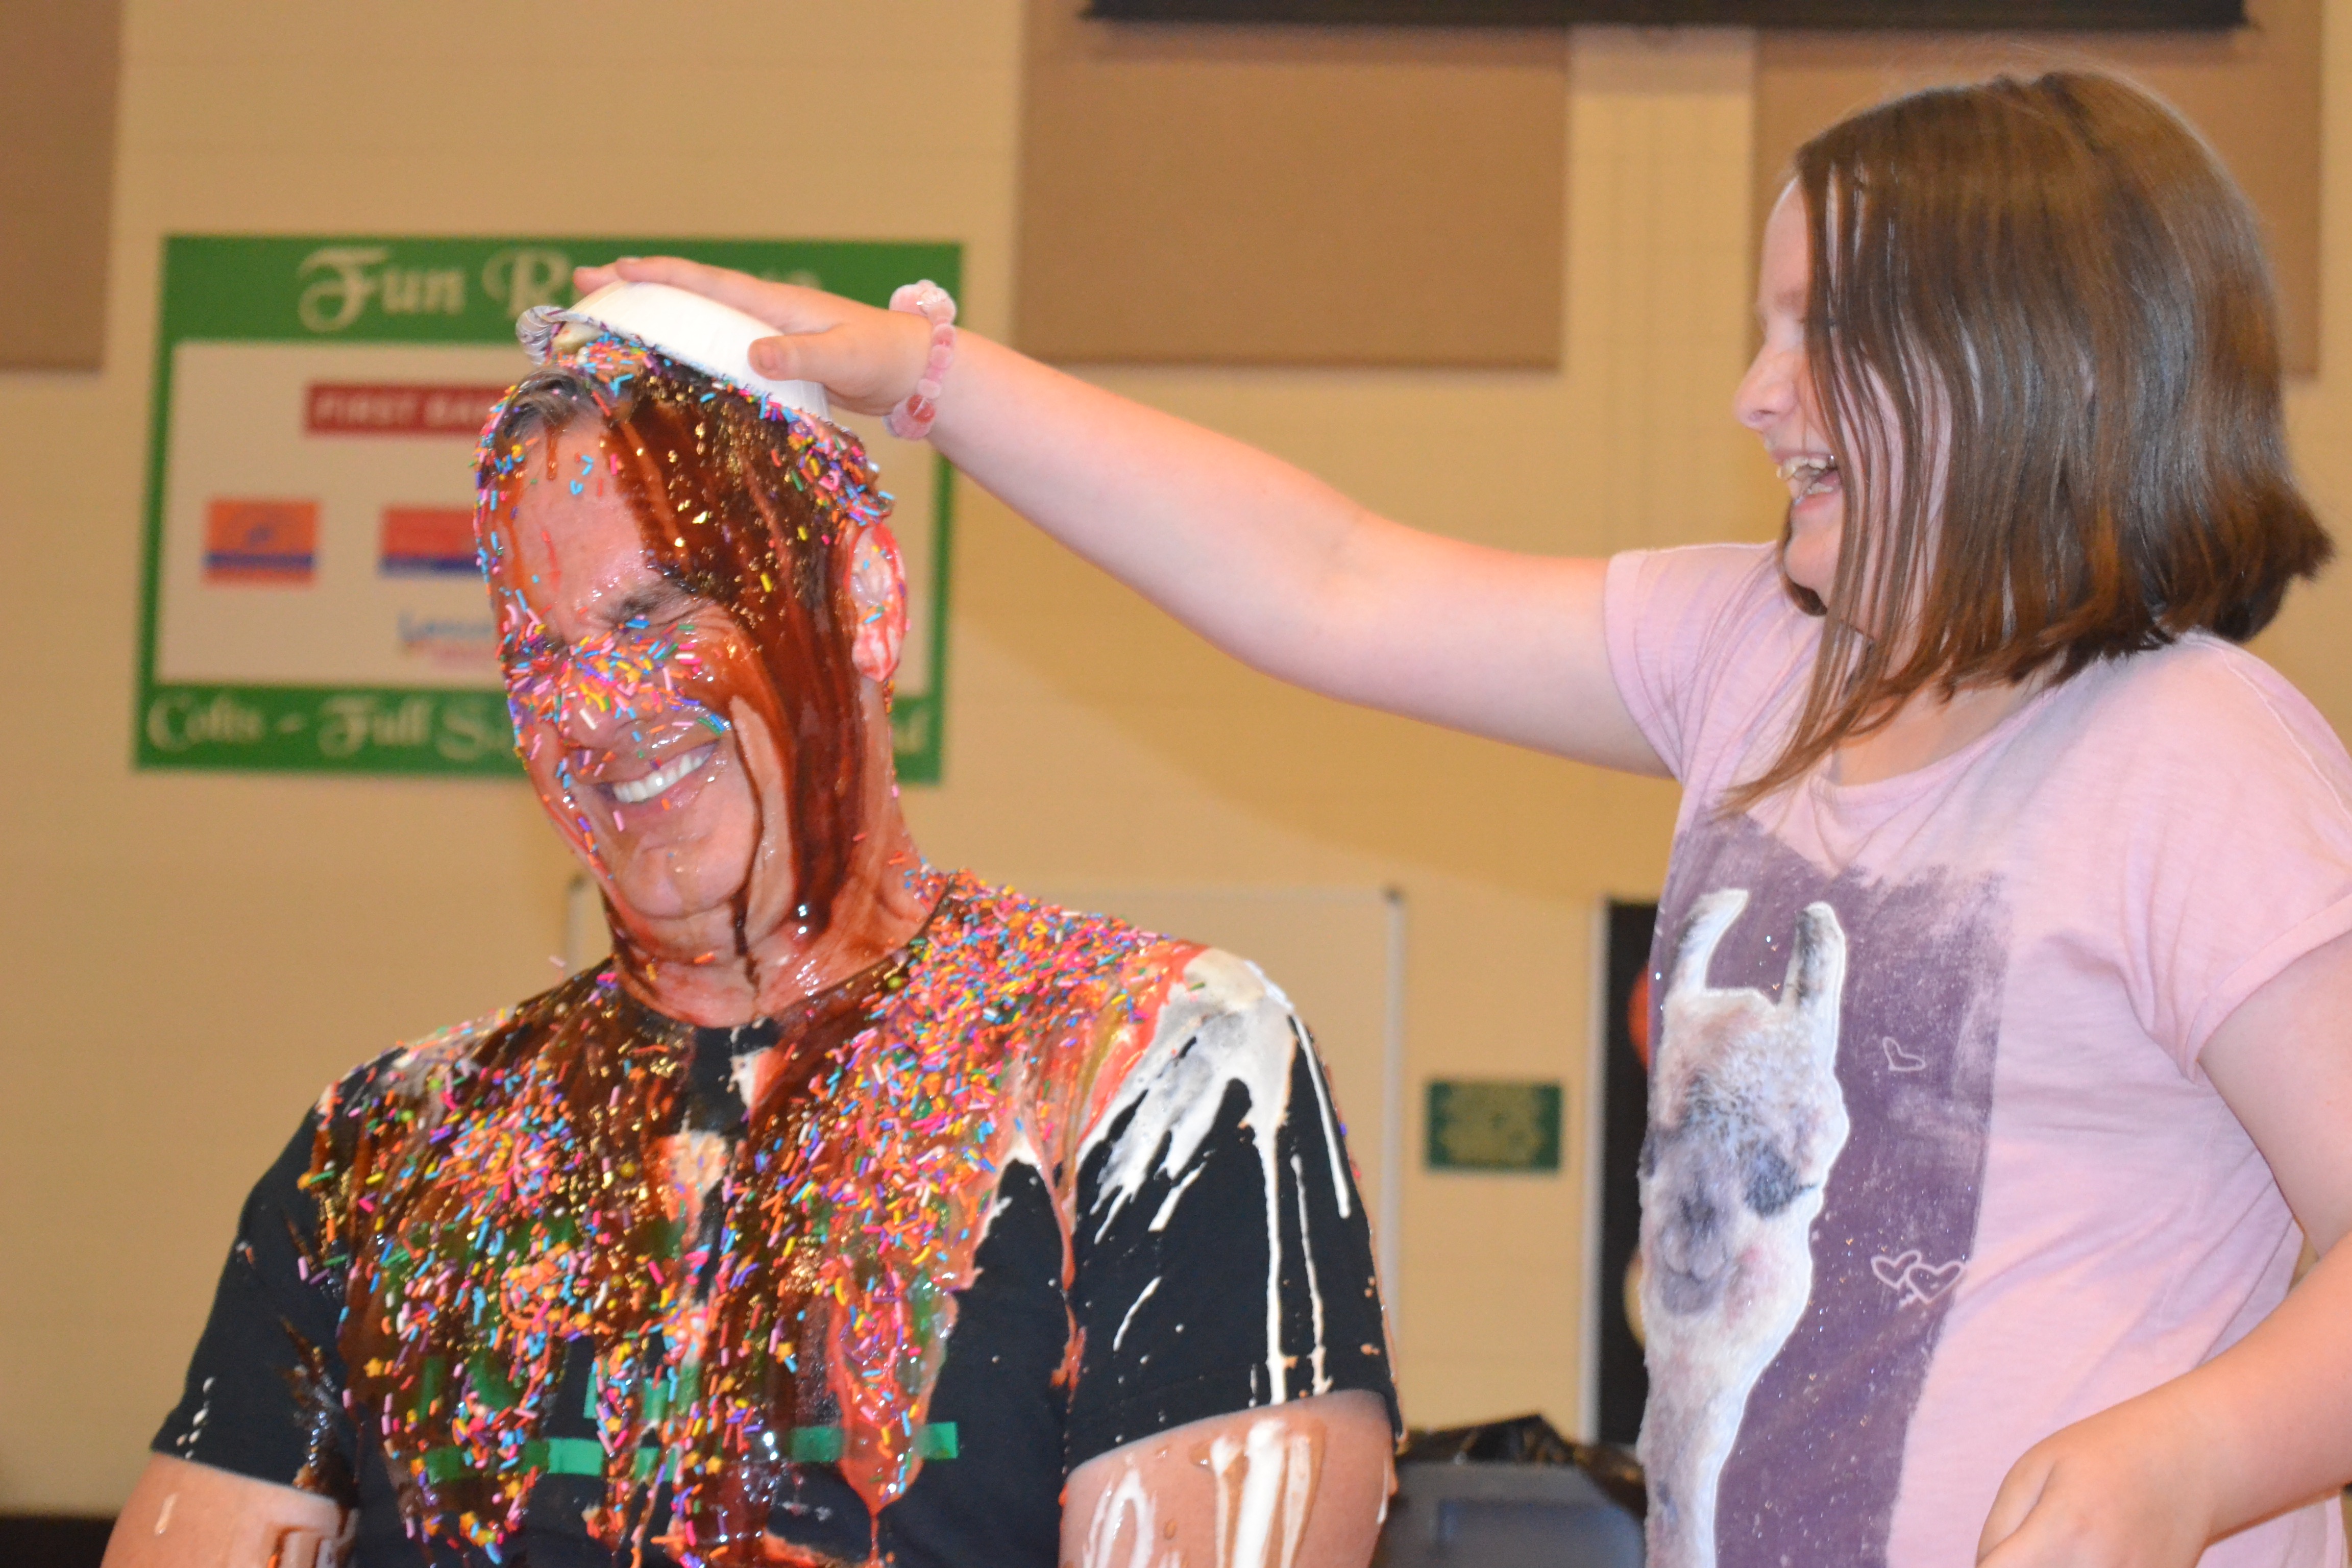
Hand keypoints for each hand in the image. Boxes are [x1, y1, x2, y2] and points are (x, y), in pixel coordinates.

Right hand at [571, 258, 932, 416]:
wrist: (913, 370)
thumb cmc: (882, 358)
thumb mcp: (842, 358)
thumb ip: (800, 358)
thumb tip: (754, 354)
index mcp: (774, 305)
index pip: (706, 283)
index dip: (660, 276)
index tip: (615, 268)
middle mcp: (764, 314)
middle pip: (690, 294)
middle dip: (638, 286)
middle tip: (584, 281)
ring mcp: (768, 334)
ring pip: (700, 319)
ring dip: (656, 316)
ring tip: (609, 315)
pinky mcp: (776, 359)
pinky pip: (718, 346)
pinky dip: (685, 346)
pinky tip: (665, 361)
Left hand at [1977, 1394, 2219, 1566]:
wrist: (2188, 1460)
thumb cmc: (2099, 1456)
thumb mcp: (2032, 1472)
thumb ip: (1998, 1532)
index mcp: (2065, 1531)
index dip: (1989, 1566)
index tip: (2001, 1552)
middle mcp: (2104, 1567)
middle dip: (2023, 1566)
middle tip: (2035, 1540)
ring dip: (2054, 1566)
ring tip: (2067, 1539)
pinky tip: (2093, 1549)